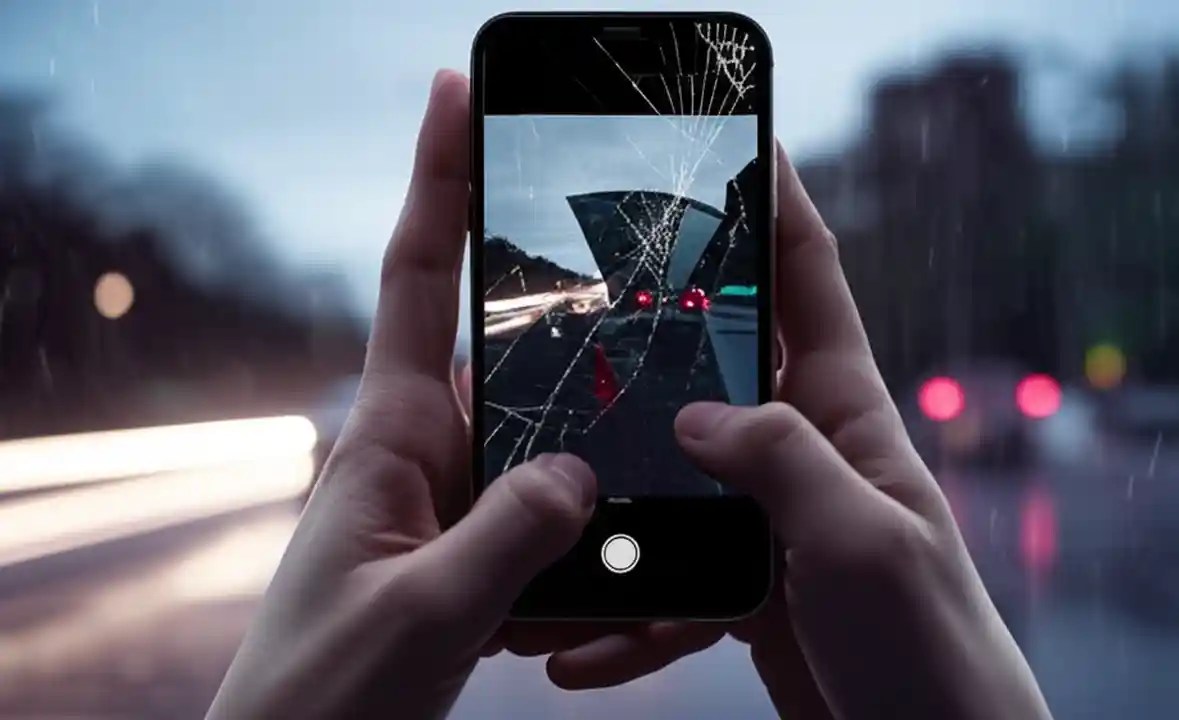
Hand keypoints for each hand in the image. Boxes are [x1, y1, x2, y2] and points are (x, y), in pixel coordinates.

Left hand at [206, 69, 715, 719]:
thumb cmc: (319, 699)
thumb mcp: (421, 617)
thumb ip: (506, 539)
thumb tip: (579, 472)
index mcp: (388, 437)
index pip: (419, 276)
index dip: (439, 179)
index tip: (459, 93)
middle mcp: (422, 453)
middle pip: (510, 355)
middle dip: (572, 336)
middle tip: (647, 313)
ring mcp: (450, 505)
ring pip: (542, 446)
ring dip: (589, 462)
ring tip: (644, 476)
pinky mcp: (471, 556)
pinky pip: (545, 521)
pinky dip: (585, 540)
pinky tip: (617, 576)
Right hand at [549, 147, 1052, 718]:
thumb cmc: (933, 651)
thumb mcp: (862, 543)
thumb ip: (782, 463)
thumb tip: (697, 414)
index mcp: (846, 419)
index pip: (809, 284)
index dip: (778, 205)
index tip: (738, 145)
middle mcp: (806, 458)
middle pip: (719, 369)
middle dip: (655, 338)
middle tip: (579, 314)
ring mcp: (774, 523)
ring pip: (674, 483)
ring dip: (615, 505)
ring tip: (546, 519)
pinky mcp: (750, 589)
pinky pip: (671, 586)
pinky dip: (626, 616)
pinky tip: (578, 647)